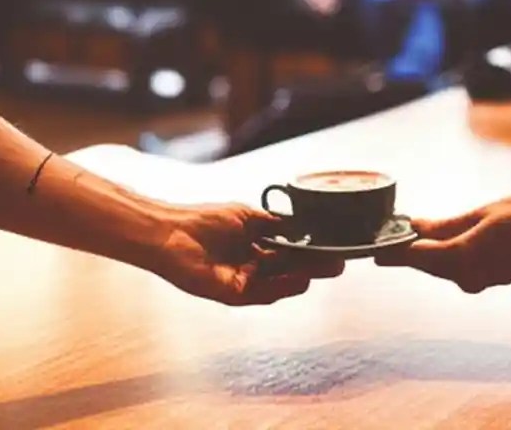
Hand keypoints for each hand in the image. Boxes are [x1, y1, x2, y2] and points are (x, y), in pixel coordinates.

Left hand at [148, 204, 343, 305]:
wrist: (171, 234)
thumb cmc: (203, 220)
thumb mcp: (247, 216)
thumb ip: (274, 223)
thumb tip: (302, 224)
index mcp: (253, 244)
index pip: (288, 250)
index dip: (309, 249)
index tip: (331, 245)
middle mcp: (251, 264)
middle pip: (289, 267)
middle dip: (315, 265)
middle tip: (339, 263)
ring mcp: (243, 280)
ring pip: (280, 282)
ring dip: (304, 277)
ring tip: (327, 270)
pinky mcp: (233, 293)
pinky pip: (263, 294)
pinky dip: (283, 288)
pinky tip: (301, 280)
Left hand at [377, 192, 510, 292]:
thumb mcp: (483, 212)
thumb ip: (447, 224)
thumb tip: (416, 226)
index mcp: (466, 256)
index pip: (419, 257)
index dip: (395, 252)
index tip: (374, 249)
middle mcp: (473, 276)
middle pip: (429, 266)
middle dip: (408, 254)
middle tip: (384, 243)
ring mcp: (486, 280)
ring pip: (445, 270)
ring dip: (427, 257)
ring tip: (408, 240)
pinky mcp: (496, 278)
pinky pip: (462, 270)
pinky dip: (448, 259)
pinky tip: (441, 245)